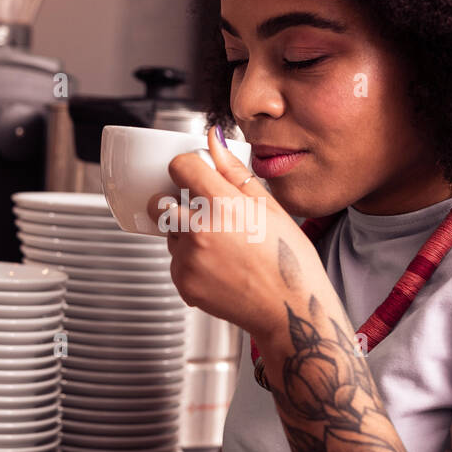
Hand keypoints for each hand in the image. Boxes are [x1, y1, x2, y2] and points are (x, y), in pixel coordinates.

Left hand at [145, 127, 332, 340]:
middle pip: (162, 201)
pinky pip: (175, 261)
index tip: (196, 176)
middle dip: (178, 202)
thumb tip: (213, 141)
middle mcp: (200, 230)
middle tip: (208, 216)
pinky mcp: (183, 282)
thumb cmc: (288, 260)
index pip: (180, 166)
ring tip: (223, 246)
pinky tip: (220, 267)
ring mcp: (188, 259)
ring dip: (186, 233)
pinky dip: (190, 261)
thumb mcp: (269, 207)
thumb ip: (234, 172)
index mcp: (223, 205)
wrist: (289, 310)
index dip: (188, 168)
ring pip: (169, 233)